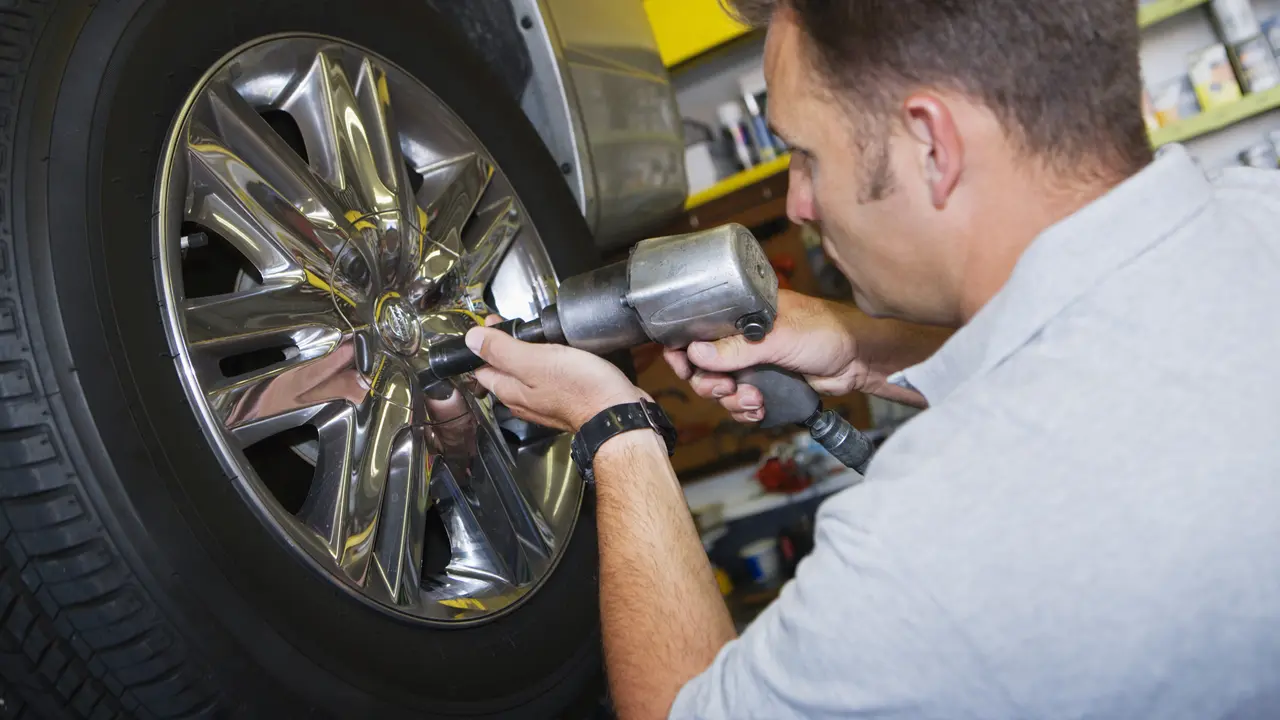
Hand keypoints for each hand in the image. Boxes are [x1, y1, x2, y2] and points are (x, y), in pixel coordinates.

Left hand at [466, 319, 647, 432]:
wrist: (617, 413)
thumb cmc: (579, 388)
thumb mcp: (535, 361)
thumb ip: (503, 350)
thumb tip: (472, 339)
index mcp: (510, 390)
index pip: (481, 368)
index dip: (482, 344)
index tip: (493, 323)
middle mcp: (523, 400)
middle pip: (503, 371)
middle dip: (503, 348)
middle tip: (512, 325)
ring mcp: (544, 402)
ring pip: (526, 375)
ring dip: (526, 355)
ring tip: (536, 335)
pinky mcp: (566, 400)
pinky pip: (548, 379)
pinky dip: (548, 364)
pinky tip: (559, 354)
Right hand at [664, 290, 867, 422]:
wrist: (858, 360)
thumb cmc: (827, 332)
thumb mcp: (778, 337)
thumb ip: (736, 348)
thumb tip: (695, 352)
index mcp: (741, 314)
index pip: (697, 328)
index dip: (683, 348)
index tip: (682, 364)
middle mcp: (742, 338)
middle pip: (703, 365)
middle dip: (709, 382)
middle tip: (725, 387)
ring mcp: (753, 362)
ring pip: (720, 388)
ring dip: (731, 399)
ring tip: (753, 399)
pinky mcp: (765, 384)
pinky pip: (740, 402)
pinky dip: (745, 410)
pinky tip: (760, 408)